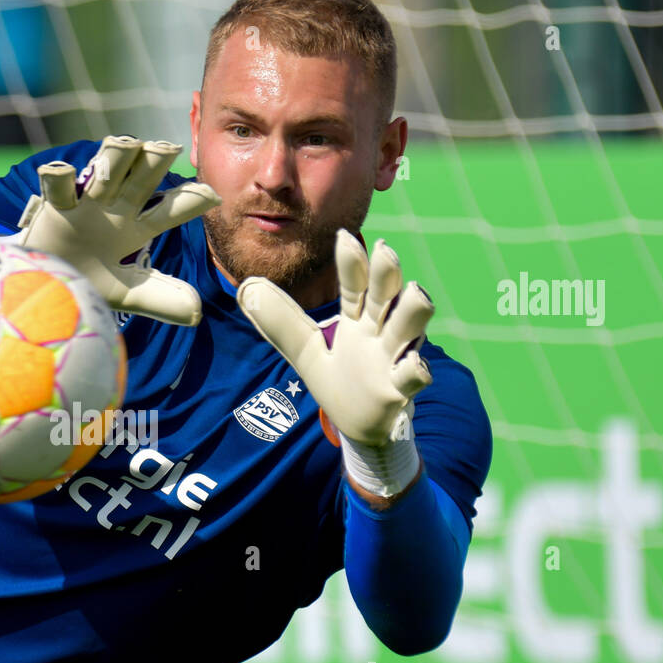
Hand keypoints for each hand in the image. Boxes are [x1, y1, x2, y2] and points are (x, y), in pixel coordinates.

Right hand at [5, 136, 219, 325]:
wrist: (46, 286)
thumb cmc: (87, 284)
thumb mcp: (126, 294)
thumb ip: (159, 299)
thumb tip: (197, 312)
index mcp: (138, 226)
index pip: (170, 210)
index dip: (190, 201)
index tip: (212, 196)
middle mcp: (117, 207)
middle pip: (142, 177)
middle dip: (155, 161)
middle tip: (169, 149)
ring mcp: (88, 202)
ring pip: (107, 167)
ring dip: (117, 155)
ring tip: (128, 147)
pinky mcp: (56, 204)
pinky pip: (58, 184)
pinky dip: (59, 176)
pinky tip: (63, 173)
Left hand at [236, 229, 433, 497]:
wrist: (361, 425)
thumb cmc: (338, 379)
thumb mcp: (305, 350)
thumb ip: (281, 322)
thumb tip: (246, 288)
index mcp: (358, 318)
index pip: (356, 284)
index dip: (352, 263)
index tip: (344, 236)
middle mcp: (380, 331)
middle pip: (387, 297)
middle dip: (388, 274)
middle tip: (385, 250)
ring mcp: (394, 358)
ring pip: (409, 329)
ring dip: (413, 312)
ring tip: (416, 293)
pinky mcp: (401, 389)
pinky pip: (412, 376)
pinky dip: (414, 371)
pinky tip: (414, 365)